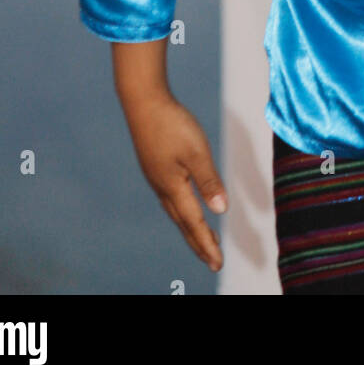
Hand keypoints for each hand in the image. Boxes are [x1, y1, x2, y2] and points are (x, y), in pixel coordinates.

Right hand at [123, 92, 227, 270]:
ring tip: (203, 238)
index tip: (218, 263)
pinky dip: (182, 211)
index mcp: (173, 187)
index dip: (207, 244)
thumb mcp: (196, 151)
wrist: (143, 101)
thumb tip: (220, 211)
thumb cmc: (171, 124)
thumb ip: (208, 181)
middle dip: (199, 242)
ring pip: (176, 211)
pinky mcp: (155, 167)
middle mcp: (162, 188)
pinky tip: (185, 206)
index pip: (194, 223)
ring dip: (190, 228)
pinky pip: (170, 198)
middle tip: (213, 260)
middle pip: (183, 223)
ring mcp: (156, 177)